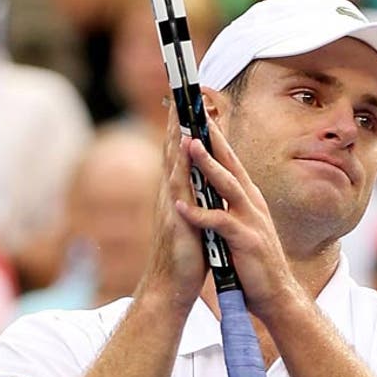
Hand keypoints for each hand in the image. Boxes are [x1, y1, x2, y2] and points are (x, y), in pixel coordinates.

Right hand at [140, 106, 212, 308]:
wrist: (172, 289)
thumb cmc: (187, 257)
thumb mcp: (196, 219)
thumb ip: (197, 199)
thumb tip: (204, 181)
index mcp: (180, 192)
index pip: (181, 152)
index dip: (184, 125)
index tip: (189, 98)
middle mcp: (172, 192)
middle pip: (172, 147)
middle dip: (177, 117)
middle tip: (181, 86)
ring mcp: (171, 202)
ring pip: (173, 158)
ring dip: (177, 130)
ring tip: (181, 103)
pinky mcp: (176, 216)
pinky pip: (178, 182)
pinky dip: (180, 159)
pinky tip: (183, 142)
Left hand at [176, 115, 298, 322]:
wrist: (276, 295)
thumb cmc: (254, 261)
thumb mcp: (243, 225)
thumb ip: (231, 204)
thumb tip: (217, 185)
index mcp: (248, 198)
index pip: (230, 161)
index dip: (217, 137)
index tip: (202, 114)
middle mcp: (251, 203)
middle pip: (230, 164)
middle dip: (213, 138)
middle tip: (196, 114)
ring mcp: (251, 220)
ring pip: (227, 185)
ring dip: (208, 165)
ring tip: (190, 146)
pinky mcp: (246, 240)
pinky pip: (220, 223)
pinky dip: (200, 214)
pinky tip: (182, 207)